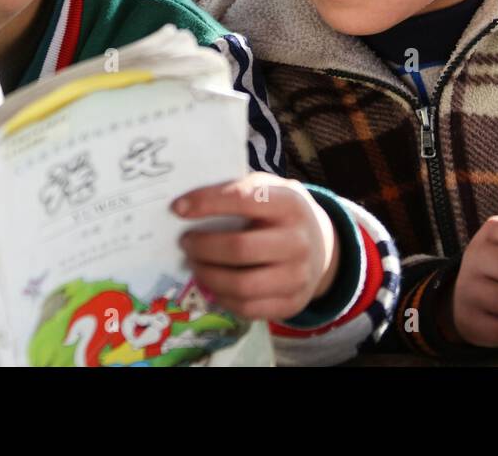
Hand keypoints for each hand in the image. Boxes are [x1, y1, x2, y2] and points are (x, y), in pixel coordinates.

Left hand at [174, 173, 337, 320]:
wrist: (320, 246)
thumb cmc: (280, 213)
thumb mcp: (269, 189)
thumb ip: (237, 190)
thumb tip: (186, 203)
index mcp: (290, 204)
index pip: (244, 199)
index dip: (207, 203)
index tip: (178, 208)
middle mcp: (298, 241)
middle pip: (239, 248)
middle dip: (202, 247)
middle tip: (185, 242)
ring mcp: (298, 276)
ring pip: (241, 285)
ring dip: (207, 275)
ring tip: (194, 264)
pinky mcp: (292, 303)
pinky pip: (247, 308)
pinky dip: (221, 297)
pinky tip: (211, 283)